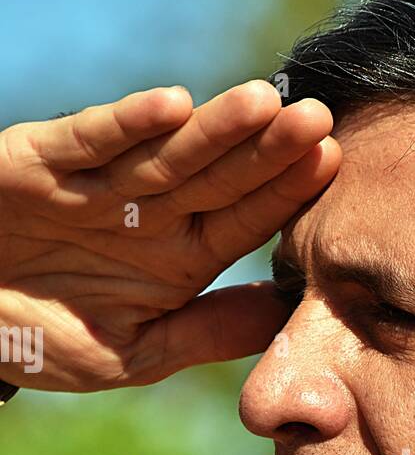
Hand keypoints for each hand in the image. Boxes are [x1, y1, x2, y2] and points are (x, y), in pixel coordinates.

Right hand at [0, 81, 338, 389]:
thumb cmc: (41, 340)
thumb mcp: (131, 353)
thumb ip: (205, 334)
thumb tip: (285, 318)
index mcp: (179, 257)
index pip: (244, 219)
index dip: (285, 191)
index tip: (334, 161)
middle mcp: (148, 213)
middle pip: (218, 175)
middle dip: (267, 148)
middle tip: (318, 117)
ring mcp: (98, 184)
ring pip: (166, 152)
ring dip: (214, 128)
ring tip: (263, 101)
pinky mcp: (43, 161)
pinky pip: (90, 140)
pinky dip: (127, 123)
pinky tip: (173, 105)